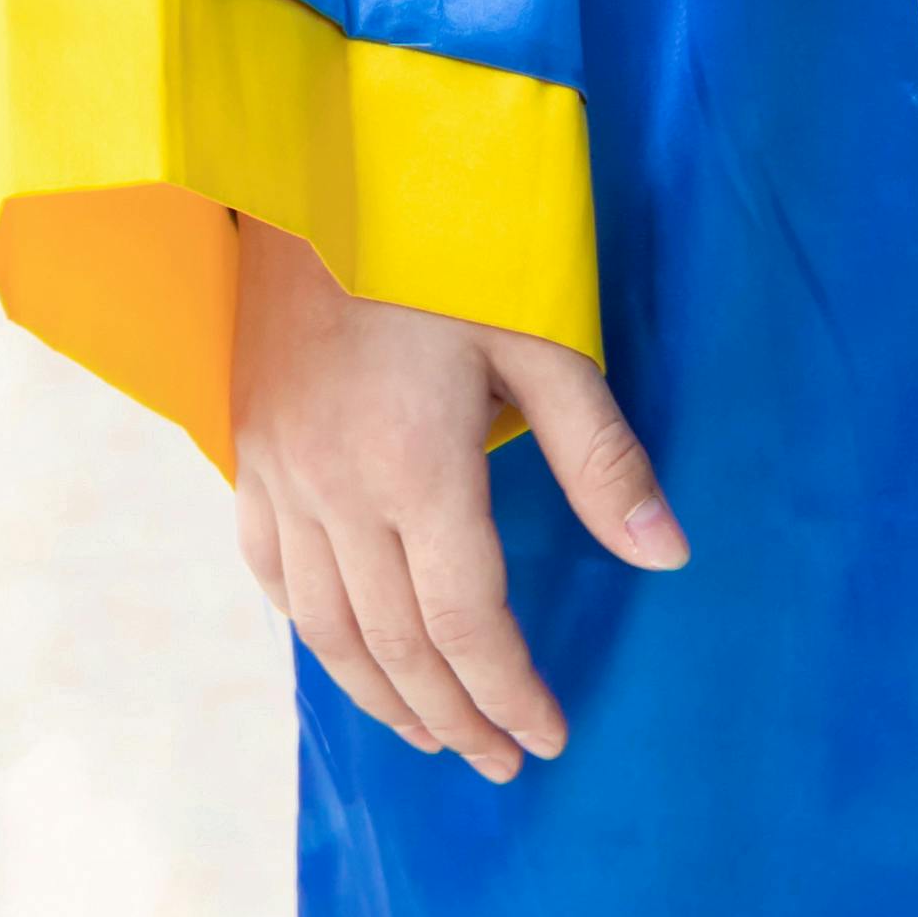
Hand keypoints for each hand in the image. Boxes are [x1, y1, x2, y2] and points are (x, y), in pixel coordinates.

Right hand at [230, 218, 686, 779]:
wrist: (315, 156)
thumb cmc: (448, 235)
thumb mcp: (542, 330)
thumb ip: (599, 454)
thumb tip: (668, 557)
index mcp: (416, 467)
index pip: (465, 624)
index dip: (509, 693)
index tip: (547, 738)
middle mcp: (338, 490)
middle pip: (396, 646)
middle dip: (456, 716)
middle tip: (500, 760)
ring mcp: (281, 473)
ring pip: (326, 628)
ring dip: (382, 697)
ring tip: (434, 735)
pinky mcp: (249, 447)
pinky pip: (272, 572)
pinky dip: (312, 631)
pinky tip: (345, 653)